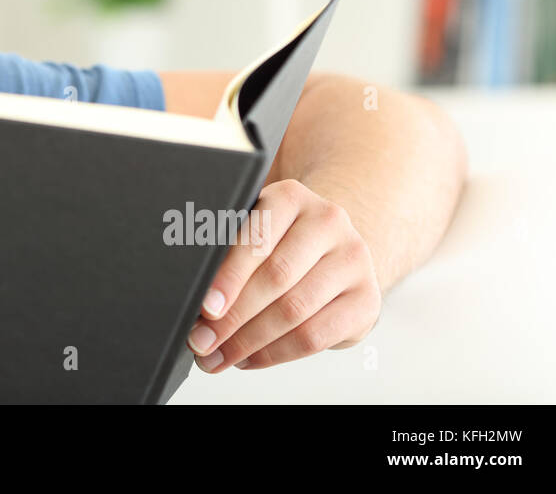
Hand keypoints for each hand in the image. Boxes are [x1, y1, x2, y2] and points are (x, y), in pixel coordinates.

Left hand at [187, 178, 380, 372]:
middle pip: (275, 277)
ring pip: (294, 310)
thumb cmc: (278, 244)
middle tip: (201, 341)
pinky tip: (249, 359)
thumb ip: (224, 250)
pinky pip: (315, 336)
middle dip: (232, 317)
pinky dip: (275, 354)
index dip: (227, 277)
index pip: (256, 239)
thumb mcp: (253, 231)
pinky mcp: (366, 300)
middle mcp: (328, 222)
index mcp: (291, 197)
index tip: (204, 308)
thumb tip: (189, 294)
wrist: (332, 253)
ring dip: (249, 341)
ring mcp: (353, 260)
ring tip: (219, 357)